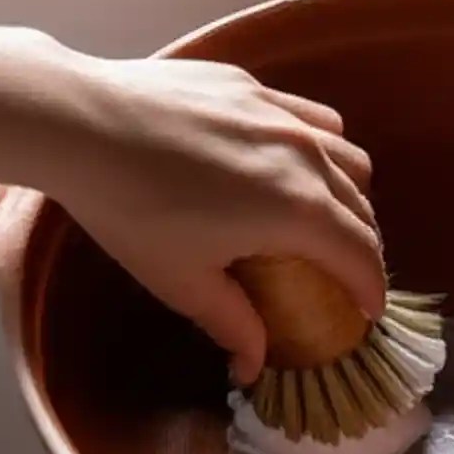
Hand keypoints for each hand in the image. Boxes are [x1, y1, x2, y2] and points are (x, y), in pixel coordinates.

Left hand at [40, 56, 386, 384]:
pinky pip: (313, 118)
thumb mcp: (182, 280)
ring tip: (327, 217)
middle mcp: (305, 156)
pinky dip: (321, 148)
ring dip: (350, 194)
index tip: (368, 312)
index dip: (371, 288)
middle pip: (361, 206)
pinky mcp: (252, 86)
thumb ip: (231, 323)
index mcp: (297, 210)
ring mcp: (281, 114)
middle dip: (362, 247)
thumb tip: (252, 367)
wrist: (81, 121)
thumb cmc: (131, 207)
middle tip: (342, 275)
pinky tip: (293, 161)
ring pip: (347, 157)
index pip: (360, 254)